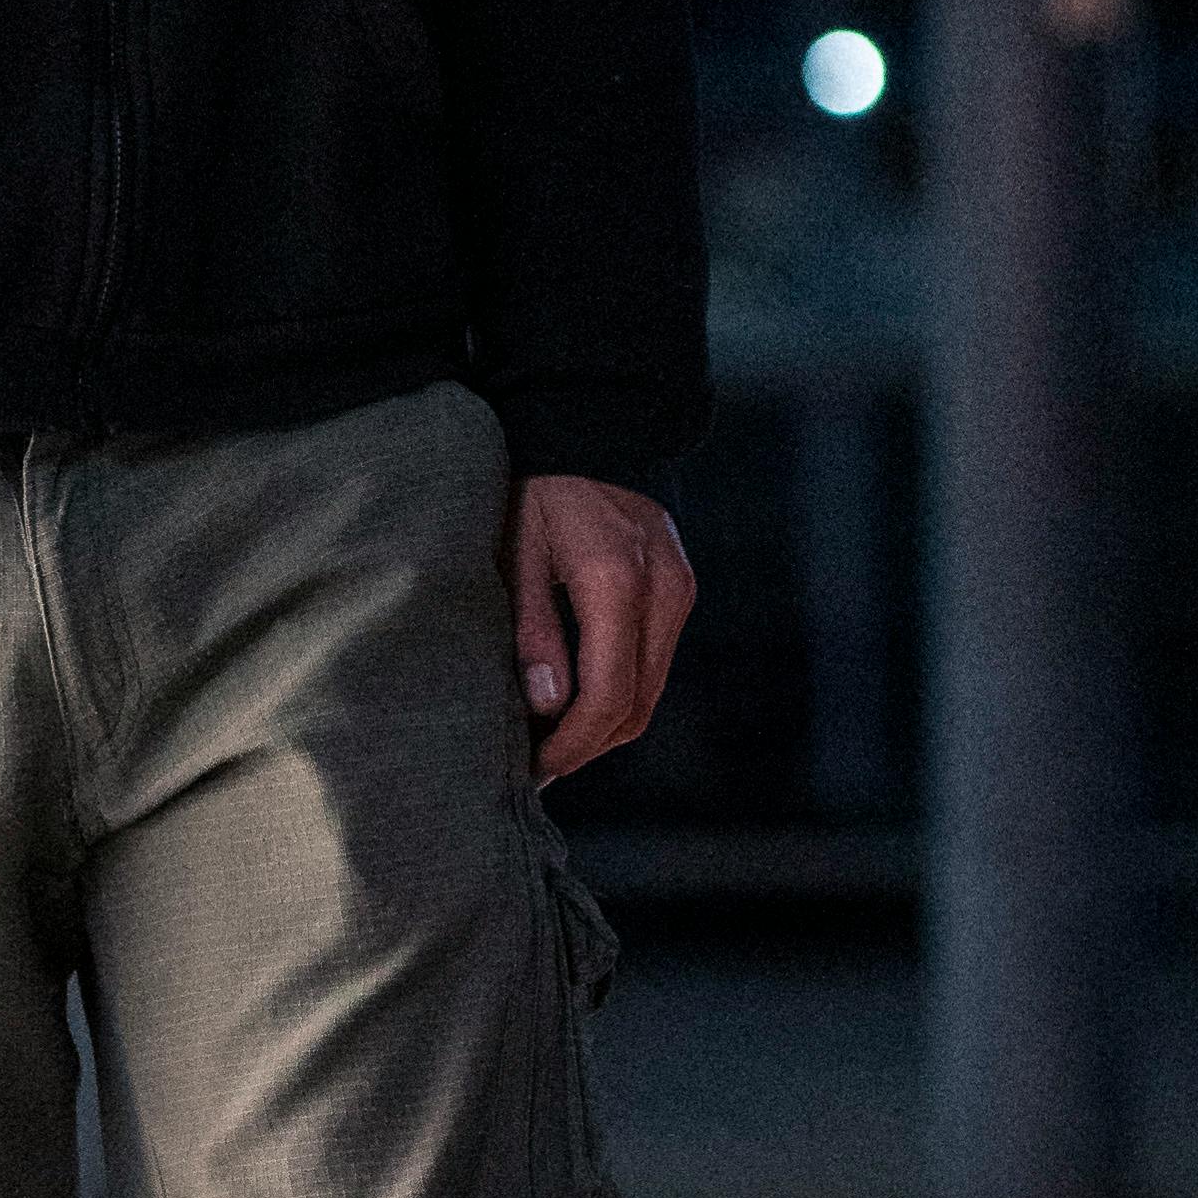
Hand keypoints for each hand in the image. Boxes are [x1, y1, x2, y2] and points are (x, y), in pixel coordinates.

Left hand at [502, 472, 696, 785]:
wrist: (587, 429)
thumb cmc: (536, 488)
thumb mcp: (517, 552)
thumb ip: (532, 629)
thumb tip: (547, 706)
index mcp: (617, 580)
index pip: (609, 694)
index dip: (574, 744)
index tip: (535, 768)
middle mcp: (663, 588)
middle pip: (637, 702)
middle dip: (589, 744)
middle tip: (538, 765)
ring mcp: (680, 588)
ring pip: (651, 688)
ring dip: (605, 723)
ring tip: (551, 738)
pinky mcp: (681, 587)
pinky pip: (654, 660)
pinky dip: (620, 689)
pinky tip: (576, 697)